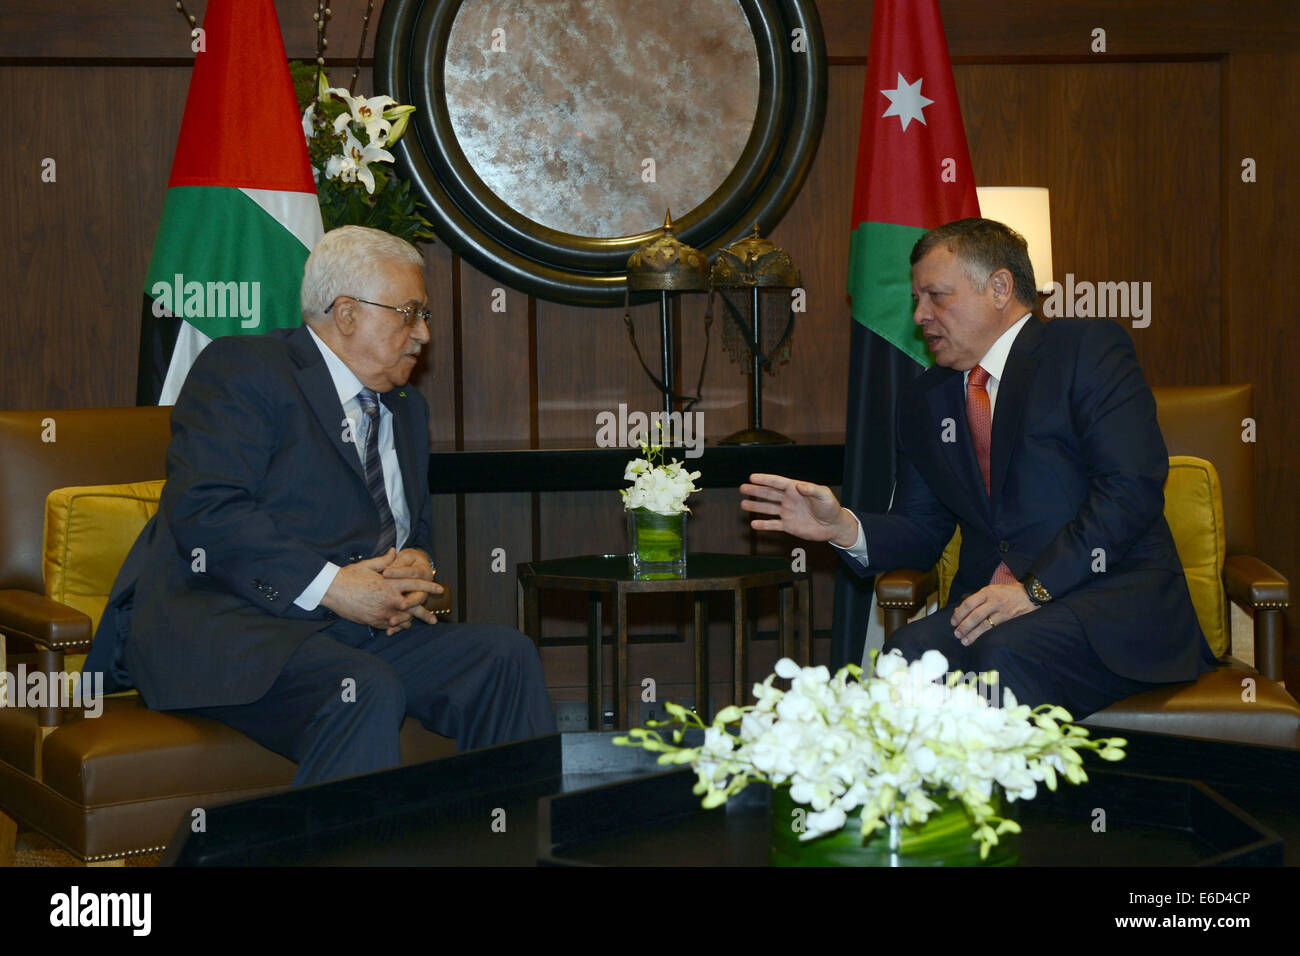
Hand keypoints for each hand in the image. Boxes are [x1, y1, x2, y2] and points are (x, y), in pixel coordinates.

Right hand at [321, 548, 443, 634]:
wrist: (332, 590)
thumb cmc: (350, 576)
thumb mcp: (369, 565)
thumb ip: (386, 560)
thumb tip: (394, 551)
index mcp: (391, 584)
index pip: (416, 585)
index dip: (430, 587)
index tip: (440, 589)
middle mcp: (390, 600)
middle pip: (414, 608)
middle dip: (426, 614)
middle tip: (434, 620)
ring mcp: (383, 613)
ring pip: (403, 620)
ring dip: (409, 621)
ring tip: (414, 623)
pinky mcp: (374, 621)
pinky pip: (390, 626)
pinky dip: (395, 626)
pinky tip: (398, 625)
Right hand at [739, 473, 859, 546]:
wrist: (834, 526)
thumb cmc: (831, 507)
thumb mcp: (824, 495)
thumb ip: (812, 489)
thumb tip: (799, 486)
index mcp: (796, 489)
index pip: (777, 482)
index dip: (765, 479)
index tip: (752, 477)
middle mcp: (789, 500)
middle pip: (769, 493)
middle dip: (755, 490)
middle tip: (742, 488)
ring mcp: (788, 512)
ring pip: (768, 508)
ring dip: (756, 506)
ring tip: (743, 504)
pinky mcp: (789, 525)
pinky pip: (773, 525)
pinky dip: (764, 525)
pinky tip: (754, 524)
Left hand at [950, 583, 1038, 645]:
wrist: (1031, 594)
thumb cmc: (1008, 592)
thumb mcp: (992, 590)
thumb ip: (977, 600)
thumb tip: (960, 611)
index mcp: (987, 592)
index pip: (969, 603)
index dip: (959, 614)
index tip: (953, 622)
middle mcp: (994, 601)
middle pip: (975, 615)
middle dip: (964, 626)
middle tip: (956, 634)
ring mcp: (1003, 611)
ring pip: (984, 624)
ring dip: (973, 634)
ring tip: (964, 641)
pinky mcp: (1010, 620)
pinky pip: (995, 629)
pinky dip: (985, 636)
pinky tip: (979, 641)